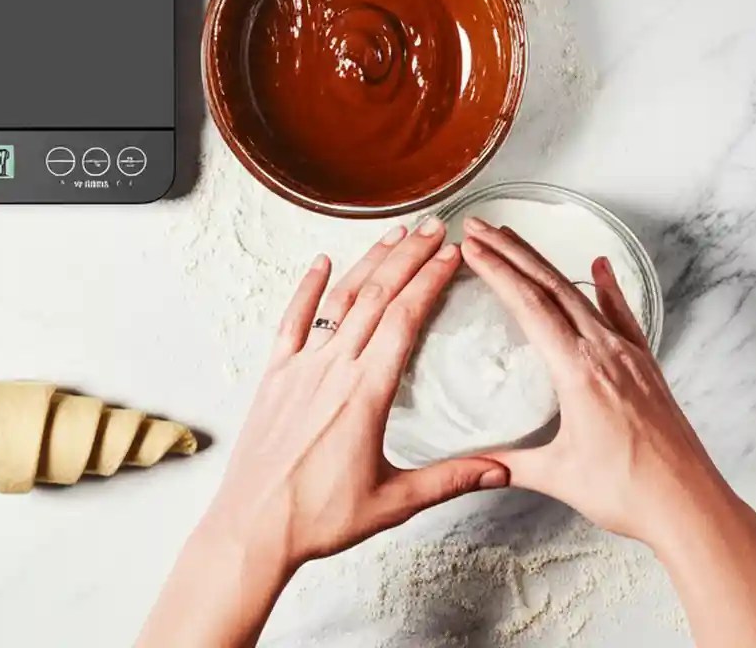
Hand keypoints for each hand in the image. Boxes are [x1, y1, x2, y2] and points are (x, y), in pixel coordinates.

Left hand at [202, 218, 507, 567]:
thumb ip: (450, 480)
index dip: (431, 281)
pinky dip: (307, 289)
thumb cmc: (317, 518)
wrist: (253, 527)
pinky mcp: (274, 378)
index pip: (405, 320)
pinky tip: (321, 264)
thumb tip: (502, 470)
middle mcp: (332, 371)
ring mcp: (299, 369)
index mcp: (365, 394)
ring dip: (368, 264)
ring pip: (339, 302)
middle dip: (408, 257)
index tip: (452, 255)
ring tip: (394, 235)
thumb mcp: (393, 502)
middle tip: (435, 228)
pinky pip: (291, 322)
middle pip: (376, 298)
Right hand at [460, 217, 745, 547]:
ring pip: (580, 296)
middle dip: (512, 252)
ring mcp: (629, 357)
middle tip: (481, 226)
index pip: (530, 307)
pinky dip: (607, 289)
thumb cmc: (630, 492)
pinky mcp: (646, 369)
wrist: (691, 507)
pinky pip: (622, 317)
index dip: (497, 271)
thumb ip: (505, 464)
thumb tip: (464, 463)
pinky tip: (599, 268)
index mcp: (579, 372)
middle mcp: (605, 353)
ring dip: (545, 264)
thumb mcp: (556, 476)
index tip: (472, 245)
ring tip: (517, 240)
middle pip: (551, 287)